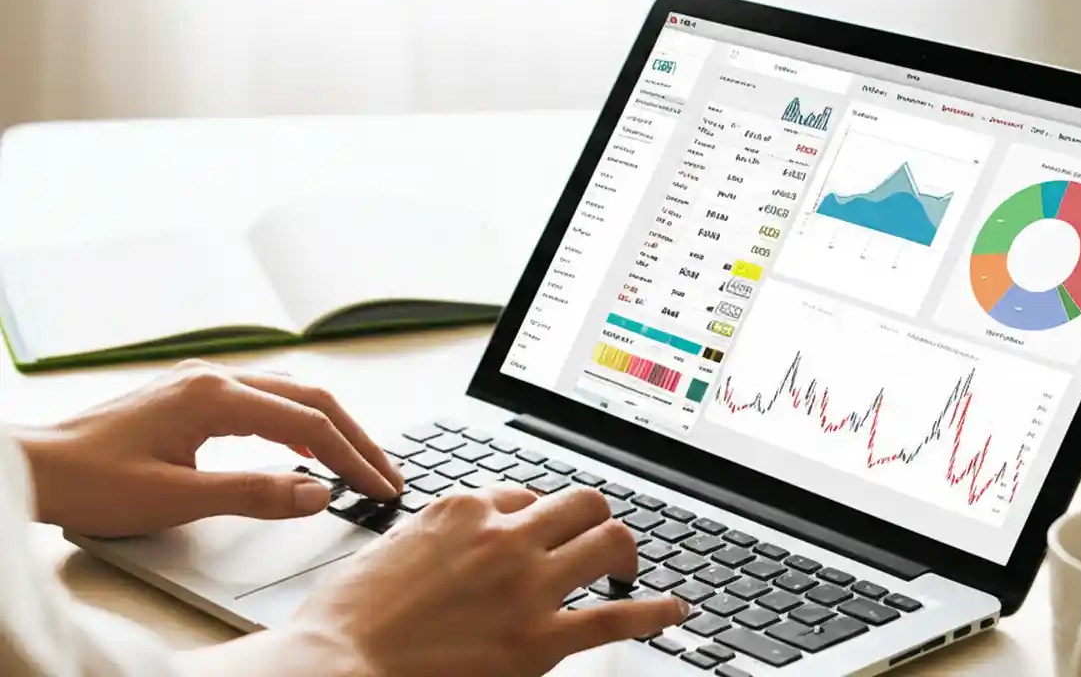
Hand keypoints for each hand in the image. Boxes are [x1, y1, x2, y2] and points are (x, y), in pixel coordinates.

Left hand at [18, 359, 402, 536]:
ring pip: (290, 394)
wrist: (35, 467)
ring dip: (331, 426)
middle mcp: (215, 378)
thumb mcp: (176, 498)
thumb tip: (318, 493)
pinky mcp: (193, 395)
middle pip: (311, 399)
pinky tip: (303, 445)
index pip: (308, 424)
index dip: (351, 458)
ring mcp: (203, 382)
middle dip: (355, 437)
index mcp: (216, 397)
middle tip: (388, 474)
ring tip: (358, 460)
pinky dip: (298, 420)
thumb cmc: (92, 484)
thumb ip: (254, 493)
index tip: (380, 488)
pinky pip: (265, 399)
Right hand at [293, 484, 690, 676]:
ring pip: (607, 540)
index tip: (543, 533)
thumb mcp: (389, 548)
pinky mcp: (539, 638)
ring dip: (624, 553)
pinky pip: (617, 616)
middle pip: (580, 502)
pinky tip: (673, 610)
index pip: (525, 494)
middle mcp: (502, 534)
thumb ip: (436, 534)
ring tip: (628, 569)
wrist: (335, 667)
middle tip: (598, 541)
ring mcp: (526, 584)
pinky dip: (655, 610)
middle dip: (595, 518)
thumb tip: (462, 535)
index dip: (538, 516)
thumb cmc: (347, 618)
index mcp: (461, 508)